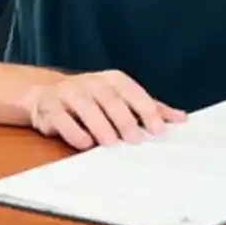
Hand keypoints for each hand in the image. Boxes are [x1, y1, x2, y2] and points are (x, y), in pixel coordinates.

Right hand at [24, 70, 186, 150]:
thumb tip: (181, 119)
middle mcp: (91, 83)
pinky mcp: (50, 108)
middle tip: (136, 140)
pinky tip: (85, 143)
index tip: (158, 130)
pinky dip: (74, 131)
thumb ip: (149, 108)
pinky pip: (62, 119)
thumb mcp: (121, 100)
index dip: (146, 109)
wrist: (44, 95)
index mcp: (112, 80)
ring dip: (100, 125)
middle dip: (124, 119)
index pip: (132, 92)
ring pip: (86, 107)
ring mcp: (69, 93)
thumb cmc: (92, 100)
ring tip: (111, 143)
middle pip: (110, 99)